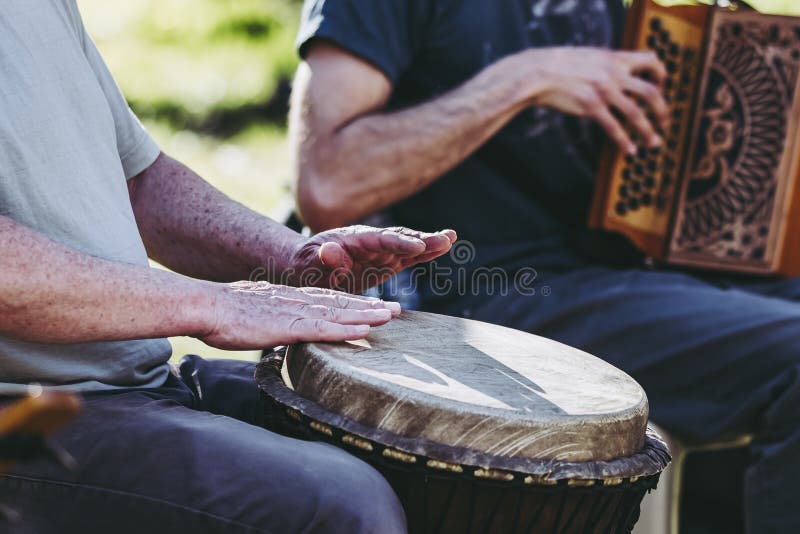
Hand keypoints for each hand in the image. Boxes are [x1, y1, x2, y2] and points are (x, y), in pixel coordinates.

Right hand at [199, 282, 400, 349]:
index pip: (328, 300)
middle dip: (370, 306)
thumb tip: (278, 330)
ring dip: (367, 314)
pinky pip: (324, 327)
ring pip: (339, 312)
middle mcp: (298, 301)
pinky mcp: (289, 325)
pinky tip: (365, 329)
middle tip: (397, 309)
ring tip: (391, 315)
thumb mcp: (254, 314)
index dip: (353, 303)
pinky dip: (346, 328)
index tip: (374, 306)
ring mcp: (295, 312)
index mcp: (290, 298)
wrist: (206, 306)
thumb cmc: (222, 314)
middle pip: (341, 303)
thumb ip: (272, 321)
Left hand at [287, 225, 456, 292]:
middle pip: (399, 238)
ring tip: (451, 238)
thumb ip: (323, 260)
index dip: (399, 242)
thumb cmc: (305, 266)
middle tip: (445, 239)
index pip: (380, 240)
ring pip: (408, 245)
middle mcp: (371, 242)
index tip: (417, 245)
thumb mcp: (308, 265)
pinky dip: (426, 252)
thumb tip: (330, 251)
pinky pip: (409, 256)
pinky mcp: (386, 262)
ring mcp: (380, 251)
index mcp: (353, 240)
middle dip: (422, 240)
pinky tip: (445, 246)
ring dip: (429, 243)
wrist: (305, 266)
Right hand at [521, 47, 669, 154]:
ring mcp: (604, 90)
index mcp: (615, 58)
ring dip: (648, 130)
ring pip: (636, 113)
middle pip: (651, 92)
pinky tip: (629, 150)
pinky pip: (614, 127)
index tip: (661, 87)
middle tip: (664, 122)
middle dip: (663, 110)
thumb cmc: (560, 65)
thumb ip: (608, 64)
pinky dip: (624, 141)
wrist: (539, 72)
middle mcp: (614, 73)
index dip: (661, 75)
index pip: (651, 61)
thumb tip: (619, 74)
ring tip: (653, 142)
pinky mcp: (591, 106)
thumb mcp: (590, 56)